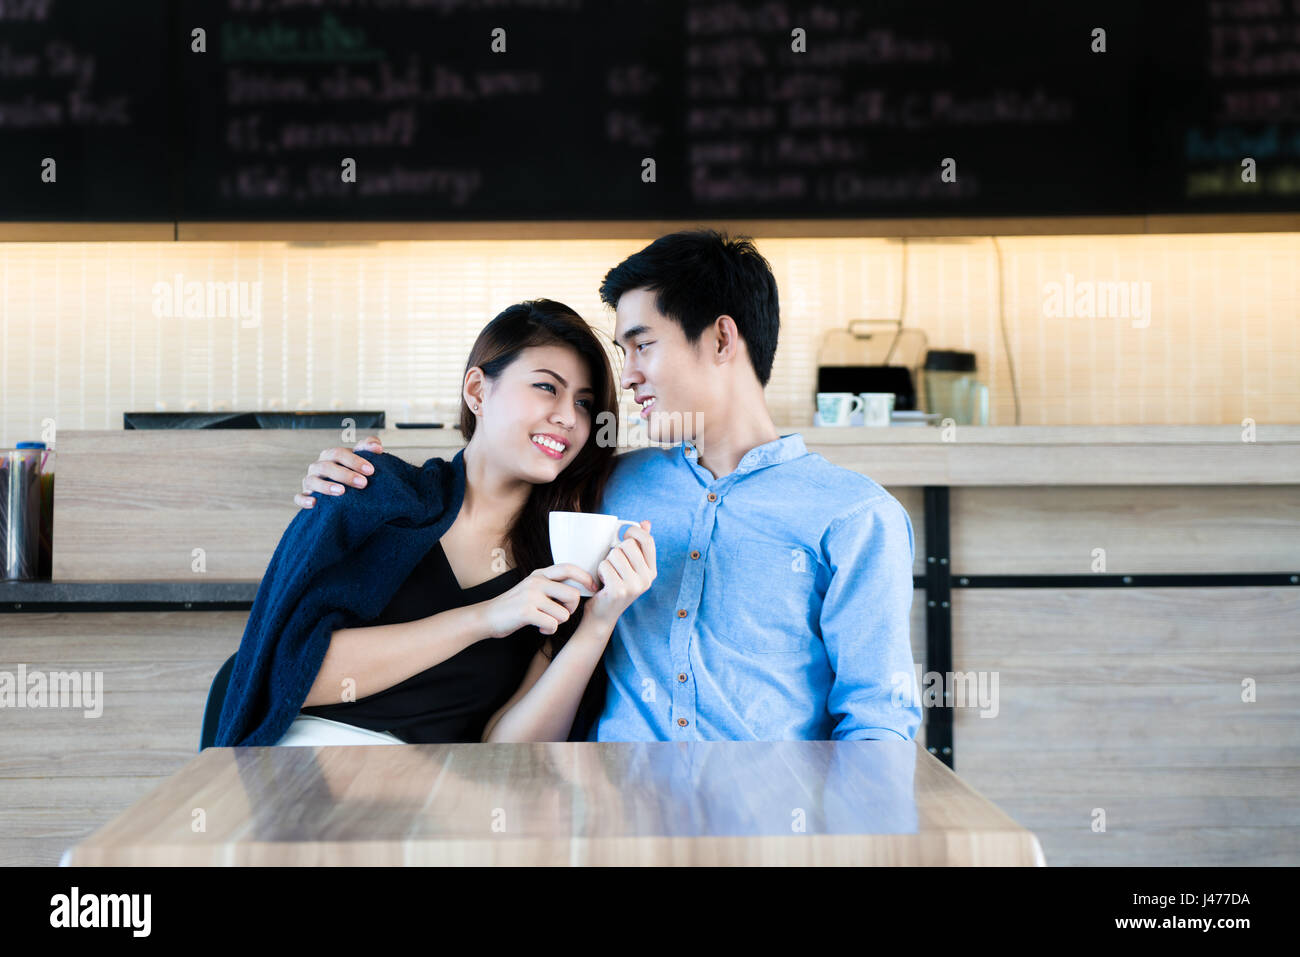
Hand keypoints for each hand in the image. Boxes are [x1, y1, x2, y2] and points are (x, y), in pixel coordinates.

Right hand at [295, 435, 383, 508]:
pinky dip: (304, 499)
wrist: (344, 490)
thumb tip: (377, 447)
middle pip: (327, 467)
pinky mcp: (305, 495)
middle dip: (345, 475)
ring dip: (326, 486)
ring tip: (342, 492)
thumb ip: (368, 448)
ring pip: (312, 481)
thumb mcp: (361, 458)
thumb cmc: (353, 471)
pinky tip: (314, 503)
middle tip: (363, 483)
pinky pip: (299, 497)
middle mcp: (318, 466)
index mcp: (330, 455)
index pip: (339, 453)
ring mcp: (310, 481)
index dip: (355, 461)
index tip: (371, 470)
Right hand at [480, 564, 598, 637]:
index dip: (585, 577)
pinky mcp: (526, 612)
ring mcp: (531, 596)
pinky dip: (549, 631)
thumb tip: (578, 588)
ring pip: (564, 614)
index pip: (569, 568)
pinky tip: (540, 629)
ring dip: (558, 622)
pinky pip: (552, 624)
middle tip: (561, 613)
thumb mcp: (532, 588)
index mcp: (540, 574)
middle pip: (573, 595)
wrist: (487, 617)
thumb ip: (551, 585)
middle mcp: (537, 582)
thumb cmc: (514, 605)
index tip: (593, 588)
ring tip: (546, 622)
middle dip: (572, 609)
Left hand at [585, 521, 655, 627]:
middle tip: (613, 564)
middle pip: (628, 545)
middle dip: (616, 550)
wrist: (603, 614)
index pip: (648, 540)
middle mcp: (647, 579)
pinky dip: (600, 570)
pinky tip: (603, 581)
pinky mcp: (619, 590)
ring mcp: (634, 586)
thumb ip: (639, 545)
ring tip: (608, 574)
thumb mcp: (630, 566)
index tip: (624, 534)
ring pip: (615, 553)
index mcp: (652, 571)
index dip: (635, 531)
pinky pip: (605, 565)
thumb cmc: (614, 585)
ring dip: (606, 561)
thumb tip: (646, 522)